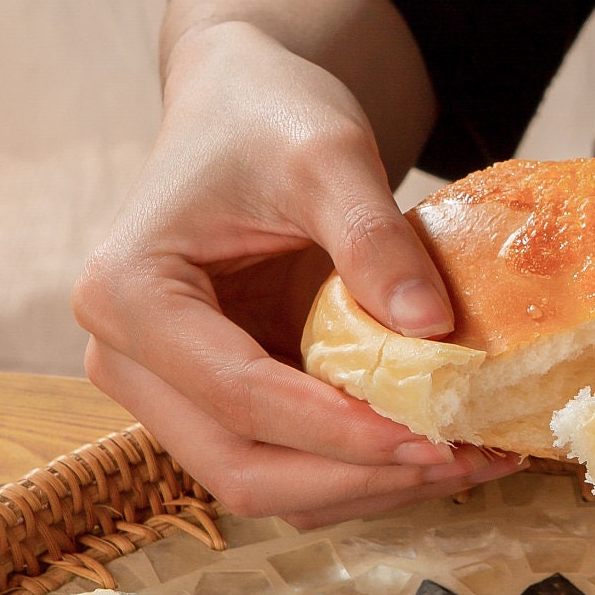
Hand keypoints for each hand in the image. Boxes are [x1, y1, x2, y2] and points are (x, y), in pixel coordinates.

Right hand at [73, 18, 517, 522]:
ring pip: (264, 485)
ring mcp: (166, 390)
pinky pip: (286, 464)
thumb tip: (431, 332)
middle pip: (241, 467)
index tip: (435, 435)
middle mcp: (126, 358)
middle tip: (463, 459)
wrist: (244, 106)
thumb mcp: (328, 154)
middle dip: (357, 477)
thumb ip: (373, 238)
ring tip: (469, 458)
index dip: (339, 431)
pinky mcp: (212, 404)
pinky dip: (359, 469)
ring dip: (366, 488)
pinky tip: (437, 448)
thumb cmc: (269, 115)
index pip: (238, 395)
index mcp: (128, 292)